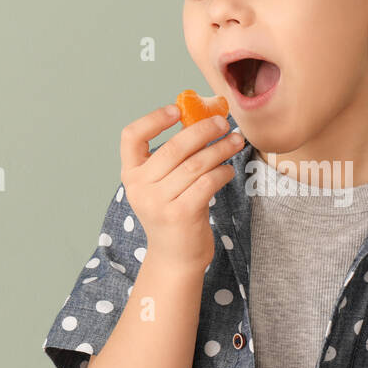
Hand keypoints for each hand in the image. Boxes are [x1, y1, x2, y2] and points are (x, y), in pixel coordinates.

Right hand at [120, 104, 245, 270]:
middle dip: (203, 130)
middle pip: (173, 147)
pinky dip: (222, 172)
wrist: (175, 257)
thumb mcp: (162, 185)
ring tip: (236, 141)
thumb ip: (173, 158)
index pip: (131, 137)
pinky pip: (207, 182)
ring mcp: (158, 202)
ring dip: (220, 149)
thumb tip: (204, 119)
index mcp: (131, 174)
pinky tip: (229, 171)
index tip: (177, 109)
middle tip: (223, 122)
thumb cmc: (173, 213)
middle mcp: (139, 187)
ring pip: (195, 164)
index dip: (153, 119)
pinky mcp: (180, 214)